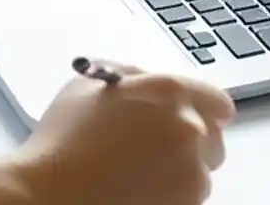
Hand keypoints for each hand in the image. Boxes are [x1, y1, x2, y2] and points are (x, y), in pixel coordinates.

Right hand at [15, 63, 234, 204]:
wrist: (52, 194)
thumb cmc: (62, 141)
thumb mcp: (88, 85)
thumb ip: (130, 77)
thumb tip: (145, 80)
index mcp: (170, 92)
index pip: (217, 101)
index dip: (205, 111)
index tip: (198, 119)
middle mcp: (189, 128)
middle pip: (213, 139)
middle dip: (190, 143)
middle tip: (155, 150)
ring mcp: (191, 172)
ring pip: (200, 173)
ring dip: (178, 172)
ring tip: (137, 173)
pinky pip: (187, 199)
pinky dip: (169, 197)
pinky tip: (136, 190)